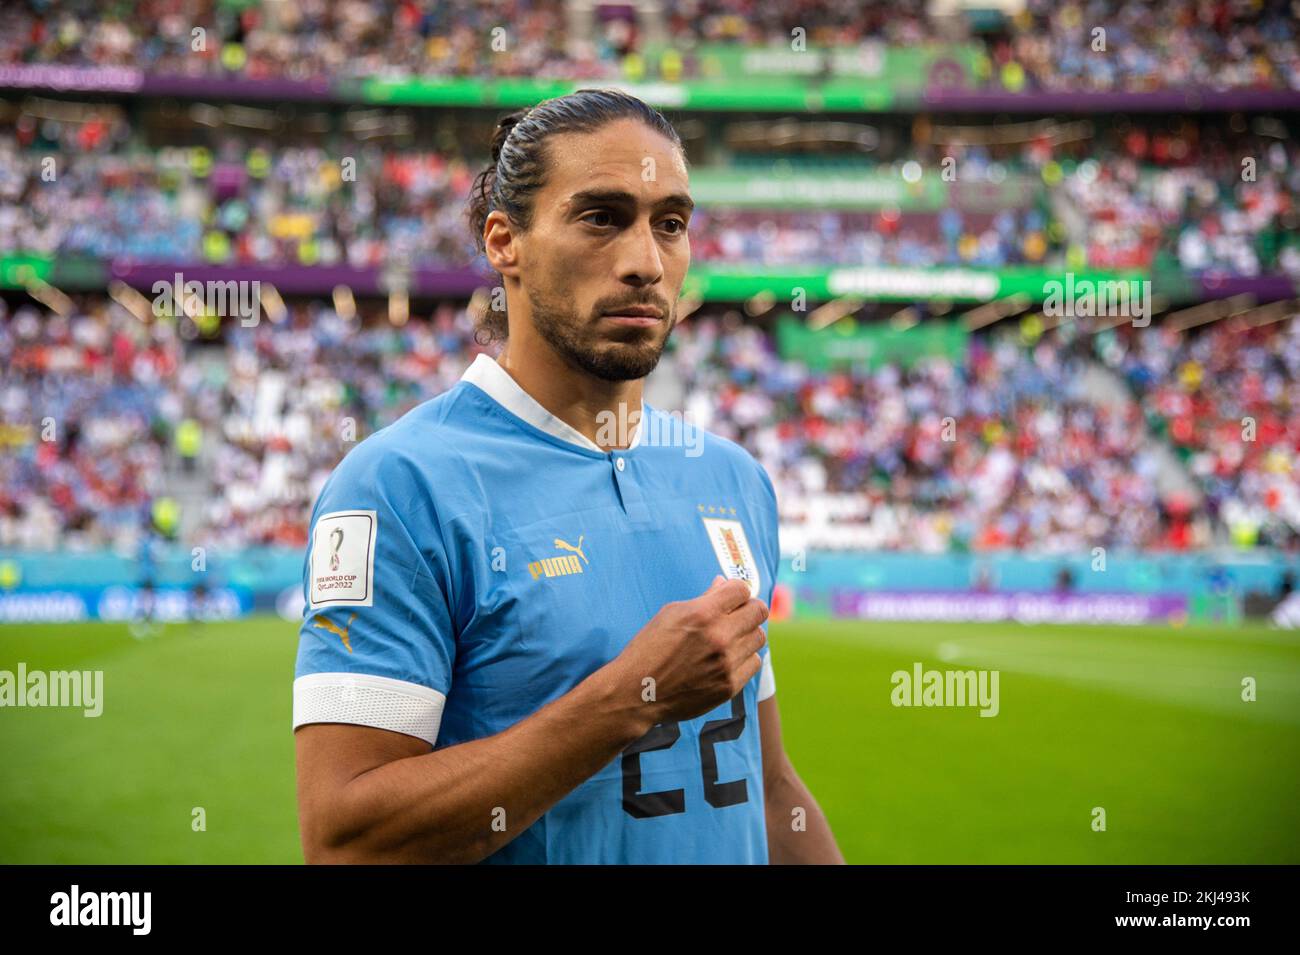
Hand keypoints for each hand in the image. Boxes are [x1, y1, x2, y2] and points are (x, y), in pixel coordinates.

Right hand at [611, 575, 767, 725]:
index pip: (741, 590)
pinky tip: (728, 658)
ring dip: (747, 634)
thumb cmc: (649, 649)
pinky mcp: (729, 686)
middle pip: (758, 612)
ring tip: (731, 638)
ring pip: (759, 637)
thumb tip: (723, 584)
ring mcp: (726, 664)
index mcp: (702, 614)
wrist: (637, 693)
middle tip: (737, 615)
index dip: (736, 591)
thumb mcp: (670, 614)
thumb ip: (703, 599)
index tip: (731, 597)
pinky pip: (754, 663)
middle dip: (748, 609)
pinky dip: (744, 658)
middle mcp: (719, 637)